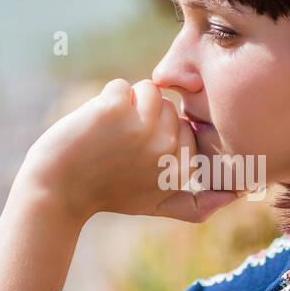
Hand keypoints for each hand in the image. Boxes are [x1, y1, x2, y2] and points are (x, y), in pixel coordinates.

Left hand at [19, 78, 239, 223]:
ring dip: (126, 105)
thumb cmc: (105, 194)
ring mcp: (142, 129)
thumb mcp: (154, 204)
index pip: (186, 127)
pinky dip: (105, 99)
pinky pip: (122, 86)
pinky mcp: (116, 110)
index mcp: (181, 169)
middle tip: (118, 149)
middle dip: (143, 118)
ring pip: (149, 90)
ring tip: (107, 135)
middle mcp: (167, 150)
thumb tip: (233, 195)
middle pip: (169, 107)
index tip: (134, 160)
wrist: (56, 189)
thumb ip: (194, 204)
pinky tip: (93, 127)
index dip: (158, 135)